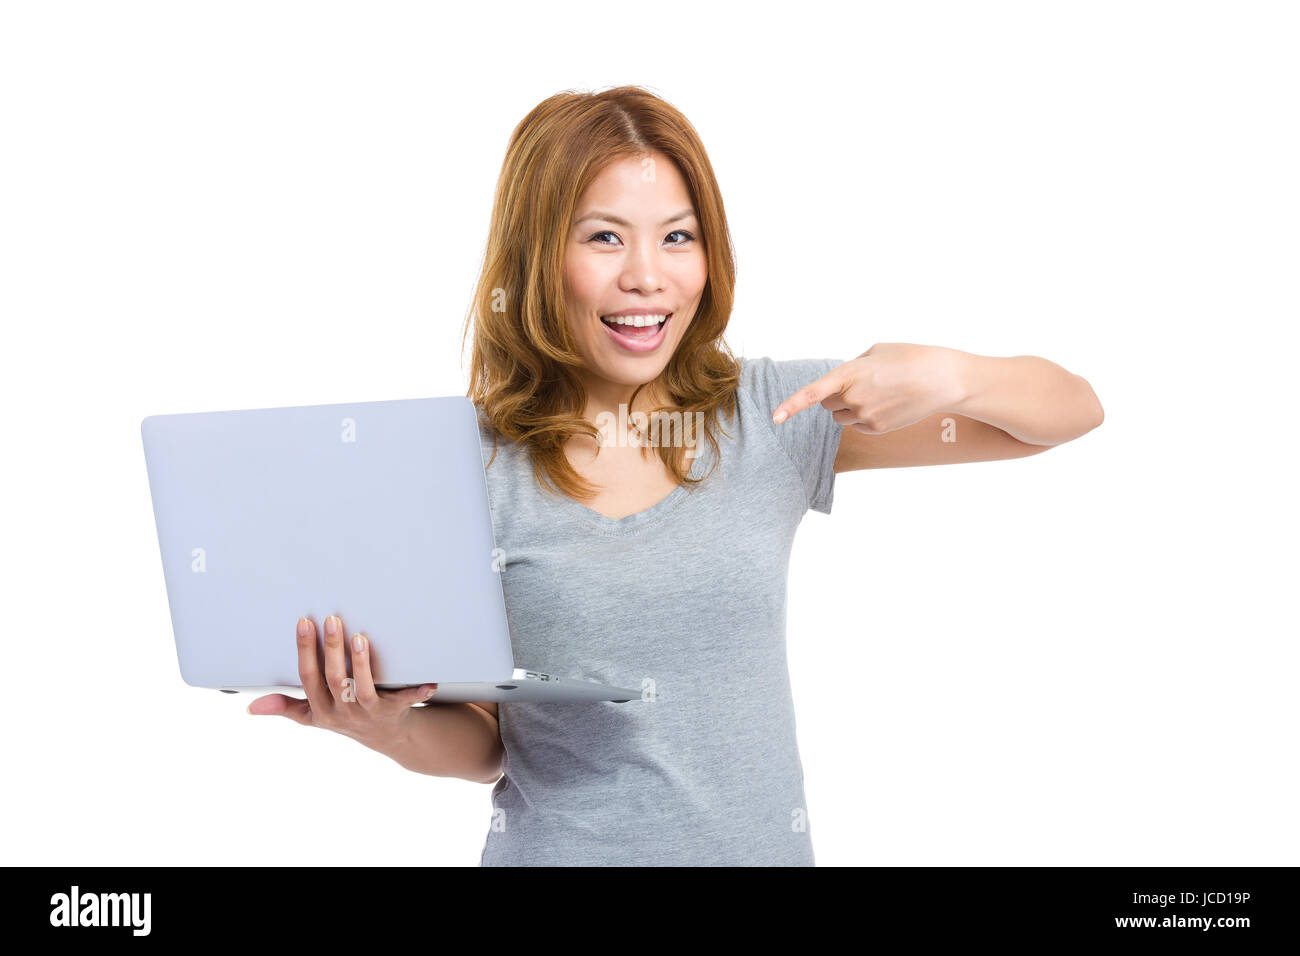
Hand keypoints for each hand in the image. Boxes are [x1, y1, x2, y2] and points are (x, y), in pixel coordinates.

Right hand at [247, 614, 437, 750]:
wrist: (387, 738)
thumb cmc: (346, 718)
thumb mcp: (313, 717)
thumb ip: (285, 708)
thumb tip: (251, 708)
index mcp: (320, 709)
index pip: (308, 677)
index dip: (304, 651)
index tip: (304, 623)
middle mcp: (343, 712)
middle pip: (334, 679)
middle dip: (332, 649)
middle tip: (333, 620)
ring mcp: (369, 713)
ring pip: (362, 689)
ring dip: (362, 664)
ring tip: (361, 638)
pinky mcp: (394, 712)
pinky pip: (405, 701)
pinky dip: (416, 692)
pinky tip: (427, 682)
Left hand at [772, 343, 971, 433]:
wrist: (943, 379)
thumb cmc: (909, 357)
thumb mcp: (875, 351)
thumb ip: (850, 366)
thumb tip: (837, 386)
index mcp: (850, 373)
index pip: (813, 393)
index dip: (791, 405)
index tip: (775, 417)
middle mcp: (855, 398)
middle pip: (825, 403)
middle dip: (835, 395)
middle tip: (862, 383)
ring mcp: (866, 416)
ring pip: (840, 416)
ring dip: (848, 406)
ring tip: (877, 392)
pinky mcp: (877, 428)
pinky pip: (856, 425)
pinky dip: (864, 416)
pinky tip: (886, 403)